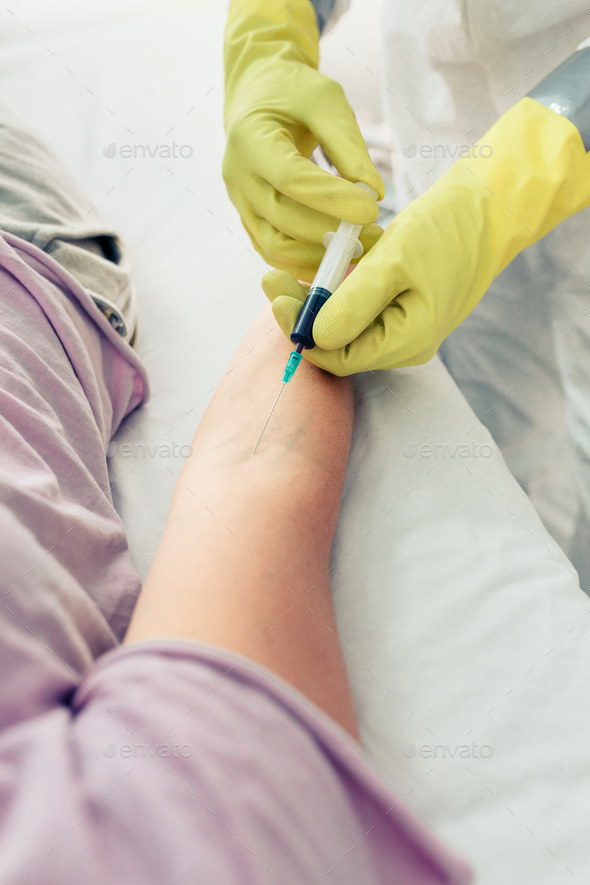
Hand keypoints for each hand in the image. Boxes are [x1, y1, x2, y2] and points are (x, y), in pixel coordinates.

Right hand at [223, 0, 383, 281]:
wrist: (256, 95)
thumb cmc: (293, 92)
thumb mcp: (326, 100)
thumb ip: (349, 145)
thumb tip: (373, 194)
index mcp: (251, 139)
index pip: (292, 180)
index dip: (333, 200)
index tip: (372, 209)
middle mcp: (238, 177)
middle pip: (284, 220)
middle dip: (333, 232)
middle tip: (374, 232)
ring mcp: (241, 205)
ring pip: (277, 248)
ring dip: (321, 255)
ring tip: (360, 247)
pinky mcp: (249, 221)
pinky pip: (275, 254)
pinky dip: (307, 263)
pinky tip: (338, 255)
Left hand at [263, 98, 589, 373]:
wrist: (488, 207)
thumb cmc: (446, 231)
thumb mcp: (393, 263)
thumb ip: (353, 304)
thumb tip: (315, 337)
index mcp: (406, 341)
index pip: (339, 358)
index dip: (302, 333)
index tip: (276, 298)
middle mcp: (402, 341)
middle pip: (338, 343)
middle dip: (301, 315)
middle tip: (270, 278)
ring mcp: (402, 324)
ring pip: (344, 324)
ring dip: (313, 300)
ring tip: (283, 272)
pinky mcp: (400, 303)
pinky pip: (357, 307)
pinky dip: (334, 290)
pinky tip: (317, 267)